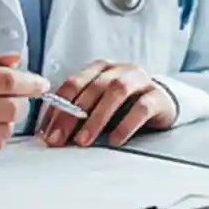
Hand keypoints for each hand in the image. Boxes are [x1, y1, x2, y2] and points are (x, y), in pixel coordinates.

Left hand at [38, 61, 176, 147]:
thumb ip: (78, 112)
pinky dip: (125, 125)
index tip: (46, 132)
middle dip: (72, 115)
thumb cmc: (123, 105)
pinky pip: (141, 108)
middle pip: (93, 87)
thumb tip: (50, 133)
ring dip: (96, 117)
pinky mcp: (157, 96)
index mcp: (100, 68)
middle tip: (59, 139)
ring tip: (83, 140)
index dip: (57, 107)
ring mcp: (140, 80)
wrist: (161, 102)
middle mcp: (119, 70)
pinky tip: (114, 140)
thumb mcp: (98, 104)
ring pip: (116, 92)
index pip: (73, 83)